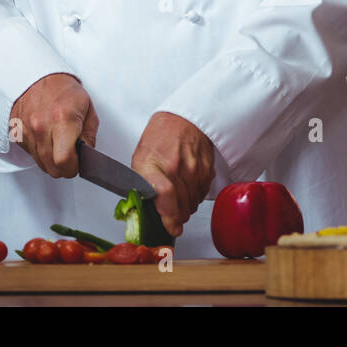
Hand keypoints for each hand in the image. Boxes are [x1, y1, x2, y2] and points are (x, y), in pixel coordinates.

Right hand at [9, 72, 97, 177]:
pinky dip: (41, 152)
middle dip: (64, 168)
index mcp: (63, 119)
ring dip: (52, 161)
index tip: (78, 163)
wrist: (36, 77)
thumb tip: (87, 155)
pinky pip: (31, 155)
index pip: (65, 161)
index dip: (74, 167)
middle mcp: (41, 127)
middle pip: (52, 168)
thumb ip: (89, 135)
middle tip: (71, 157)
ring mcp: (27, 131)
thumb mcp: (87, 108)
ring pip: (41, 164)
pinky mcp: (17, 135)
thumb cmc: (63, 90)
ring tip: (58, 144)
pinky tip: (47, 138)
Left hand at [131, 112, 214, 237]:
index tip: (171, 227)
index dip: (169, 216)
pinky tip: (188, 189)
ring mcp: (193, 168)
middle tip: (172, 219)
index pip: (165, 195)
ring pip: (193, 203)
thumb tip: (143, 210)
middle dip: (177, 217)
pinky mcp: (207, 169)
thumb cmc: (159, 137)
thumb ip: (141, 185)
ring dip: (186, 208)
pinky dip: (196, 197)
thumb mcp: (140, 159)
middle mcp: (175, 166)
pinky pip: (202, 194)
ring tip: (179, 201)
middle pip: (181, 205)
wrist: (183, 119)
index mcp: (153, 164)